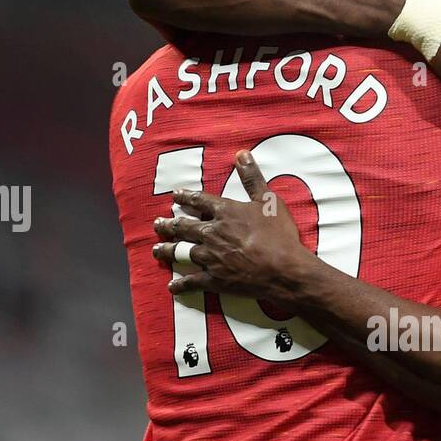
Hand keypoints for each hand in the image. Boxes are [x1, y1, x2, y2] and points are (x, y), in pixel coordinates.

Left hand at [152, 151, 308, 305]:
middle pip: (183, 226)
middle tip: (157, 224)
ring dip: (167, 250)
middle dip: (168, 225)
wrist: (283, 269)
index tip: (175, 195)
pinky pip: (192, 281)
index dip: (186, 197)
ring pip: (181, 252)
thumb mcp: (269, 201)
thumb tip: (241, 154)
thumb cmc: (279, 235)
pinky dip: (181, 284)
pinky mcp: (214, 279)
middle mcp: (212, 233)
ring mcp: (210, 257)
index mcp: (225, 212)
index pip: (199, 201)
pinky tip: (171, 286)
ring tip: (156, 250)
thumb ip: (252, 178)